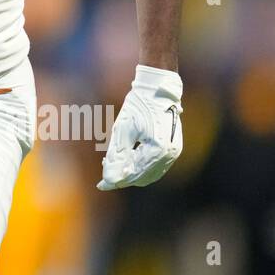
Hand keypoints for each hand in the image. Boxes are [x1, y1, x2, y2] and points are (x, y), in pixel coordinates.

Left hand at [97, 65, 182, 190]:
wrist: (156, 89)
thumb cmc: (137, 106)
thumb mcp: (122, 130)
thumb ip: (117, 156)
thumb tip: (110, 179)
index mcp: (158, 149)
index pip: (134, 173)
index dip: (116, 179)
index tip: (101, 185)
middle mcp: (170, 154)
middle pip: (143, 177)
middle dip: (123, 177)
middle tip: (104, 177)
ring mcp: (173, 152)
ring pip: (149, 174)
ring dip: (131, 173)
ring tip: (112, 166)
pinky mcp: (172, 148)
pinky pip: (155, 166)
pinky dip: (140, 167)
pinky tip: (126, 161)